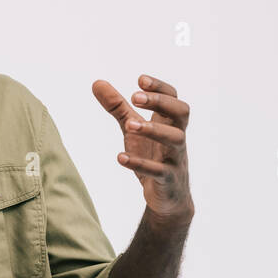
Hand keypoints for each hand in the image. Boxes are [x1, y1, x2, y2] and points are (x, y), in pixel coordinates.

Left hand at [92, 73, 193, 225]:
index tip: (140, 80)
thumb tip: (96, 82)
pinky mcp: (168, 180)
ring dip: (152, 130)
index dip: (160, 88)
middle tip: (134, 97)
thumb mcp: (133, 129)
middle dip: (160, 102)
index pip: (173, 98)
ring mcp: (175, 158)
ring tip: (129, 125)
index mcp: (170, 122)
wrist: (168, 197)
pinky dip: (140, 164)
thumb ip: (117, 107)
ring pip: (174, 139)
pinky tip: (120, 157)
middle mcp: (177, 137)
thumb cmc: (152, 155)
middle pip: (181, 112)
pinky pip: (159, 170)